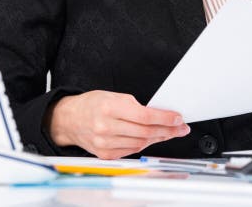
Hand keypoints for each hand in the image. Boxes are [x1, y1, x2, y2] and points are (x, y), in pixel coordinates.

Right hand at [46, 90, 189, 159]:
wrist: (69, 120)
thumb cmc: (93, 104)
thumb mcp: (114, 96)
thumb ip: (136, 106)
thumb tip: (160, 114)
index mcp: (109, 108)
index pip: (144, 116)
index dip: (164, 118)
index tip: (178, 118)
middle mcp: (106, 127)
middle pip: (145, 132)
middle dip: (168, 130)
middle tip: (181, 128)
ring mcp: (105, 143)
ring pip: (141, 143)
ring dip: (159, 138)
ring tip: (170, 132)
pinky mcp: (106, 154)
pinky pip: (132, 151)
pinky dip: (145, 144)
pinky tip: (153, 138)